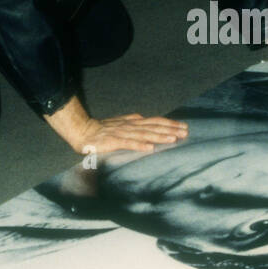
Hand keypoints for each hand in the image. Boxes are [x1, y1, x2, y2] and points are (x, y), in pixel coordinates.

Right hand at [44, 96, 187, 153]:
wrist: (82, 131)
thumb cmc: (102, 130)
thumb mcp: (121, 124)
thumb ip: (134, 123)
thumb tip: (146, 120)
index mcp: (133, 122)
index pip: (155, 121)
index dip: (170, 123)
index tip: (183, 127)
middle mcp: (130, 126)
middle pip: (154, 127)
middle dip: (170, 129)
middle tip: (185, 132)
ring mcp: (122, 133)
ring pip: (144, 135)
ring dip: (159, 137)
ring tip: (173, 139)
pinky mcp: (112, 141)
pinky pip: (128, 144)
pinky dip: (139, 145)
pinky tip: (150, 148)